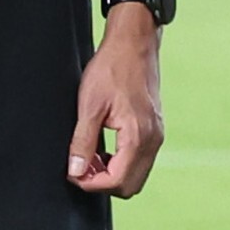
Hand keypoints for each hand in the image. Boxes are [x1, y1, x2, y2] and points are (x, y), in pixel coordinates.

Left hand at [69, 9, 164, 197]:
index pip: (116, 181)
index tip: (73, 173)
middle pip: (129, 186)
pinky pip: (140, 160)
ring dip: (112, 174)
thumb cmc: (111, 68)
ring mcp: (157, 135)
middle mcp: (153, 140)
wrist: (134, 44)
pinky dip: (121, 163)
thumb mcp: (89, 106)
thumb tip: (75, 171)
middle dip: (103, 182)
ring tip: (89, 156)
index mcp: (137, 136)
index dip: (91, 183)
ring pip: (136, 175)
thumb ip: (82, 142)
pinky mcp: (155, 130)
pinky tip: (103, 149)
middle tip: (80, 167)